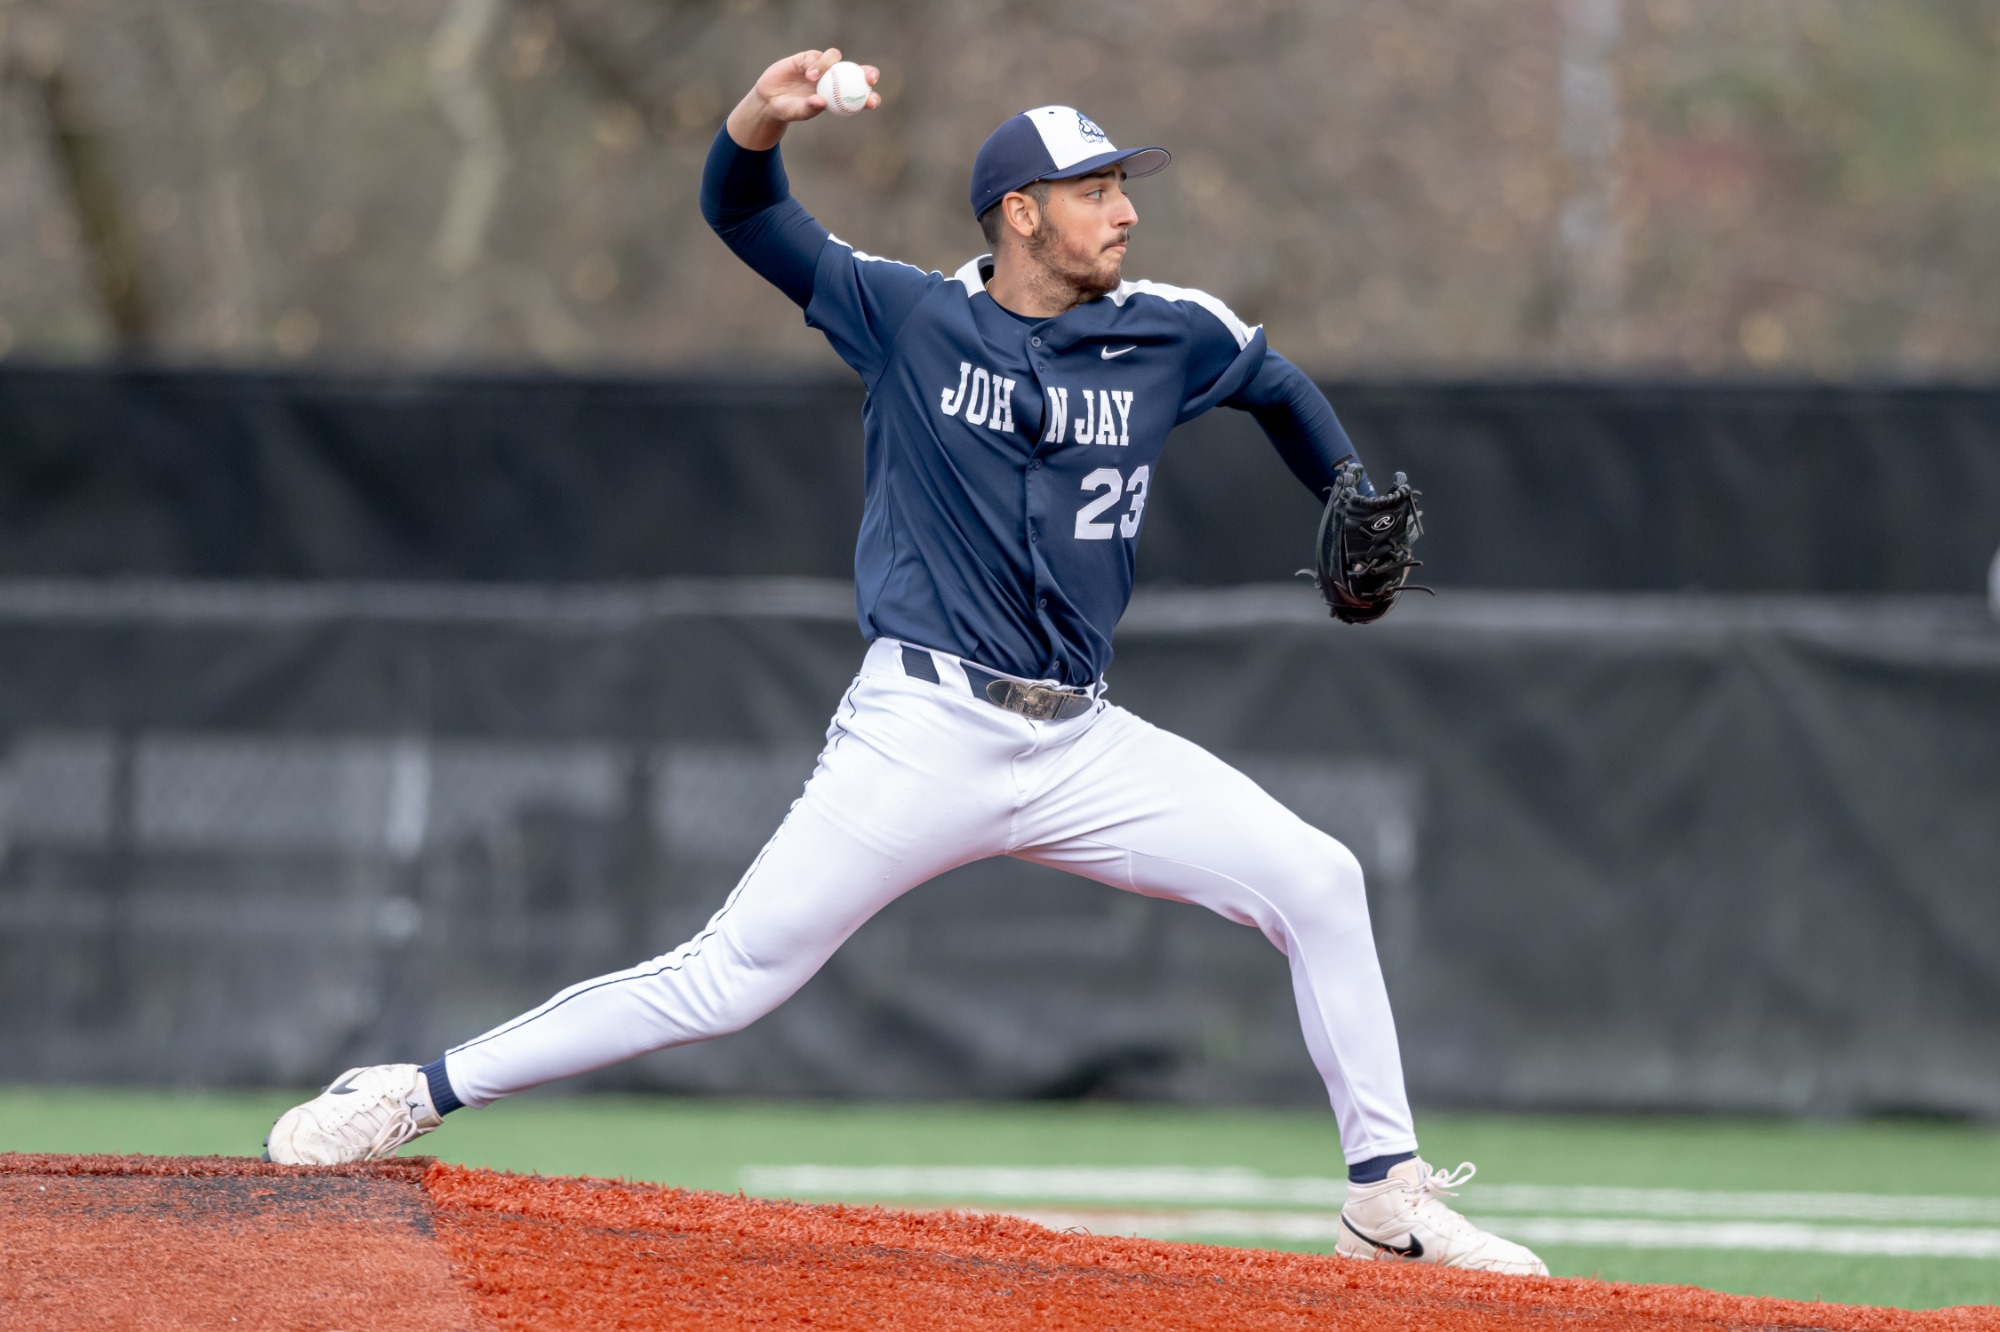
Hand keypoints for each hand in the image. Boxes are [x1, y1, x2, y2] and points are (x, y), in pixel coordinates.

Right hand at [726, 48, 880, 150]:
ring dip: (826, 65)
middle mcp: (834, 78)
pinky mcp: (808, 57)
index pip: (860, 94)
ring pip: (834, 57)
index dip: (870, 96)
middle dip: (867, 72)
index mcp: (838, 96)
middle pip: (857, 71)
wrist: (768, 98)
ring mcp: (822, 66)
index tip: (872, 100)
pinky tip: (806, 73)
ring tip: (811, 78)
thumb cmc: (787, 109)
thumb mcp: (796, 112)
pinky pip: (815, 55)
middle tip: (868, 77)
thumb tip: (821, 102)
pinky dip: (813, 63)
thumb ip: (808, 108)